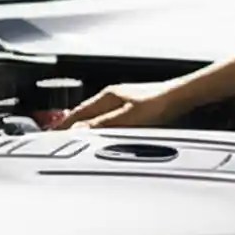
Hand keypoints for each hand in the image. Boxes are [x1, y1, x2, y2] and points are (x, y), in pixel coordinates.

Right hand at [49, 81, 182, 129]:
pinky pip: (109, 118)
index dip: (63, 126)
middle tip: (58, 139)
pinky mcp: (135, 107)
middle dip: (70, 125)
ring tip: (76, 137)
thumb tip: (77, 131)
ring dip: (85, 125)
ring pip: (97, 115)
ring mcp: (124, 100)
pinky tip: (104, 134)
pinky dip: (100, 126)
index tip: (50, 137)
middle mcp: (114, 96)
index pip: (77, 113)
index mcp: (107, 96)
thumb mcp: (128, 117)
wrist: (184, 95)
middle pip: (84, 112)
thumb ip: (102, 125)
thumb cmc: (160, 103)